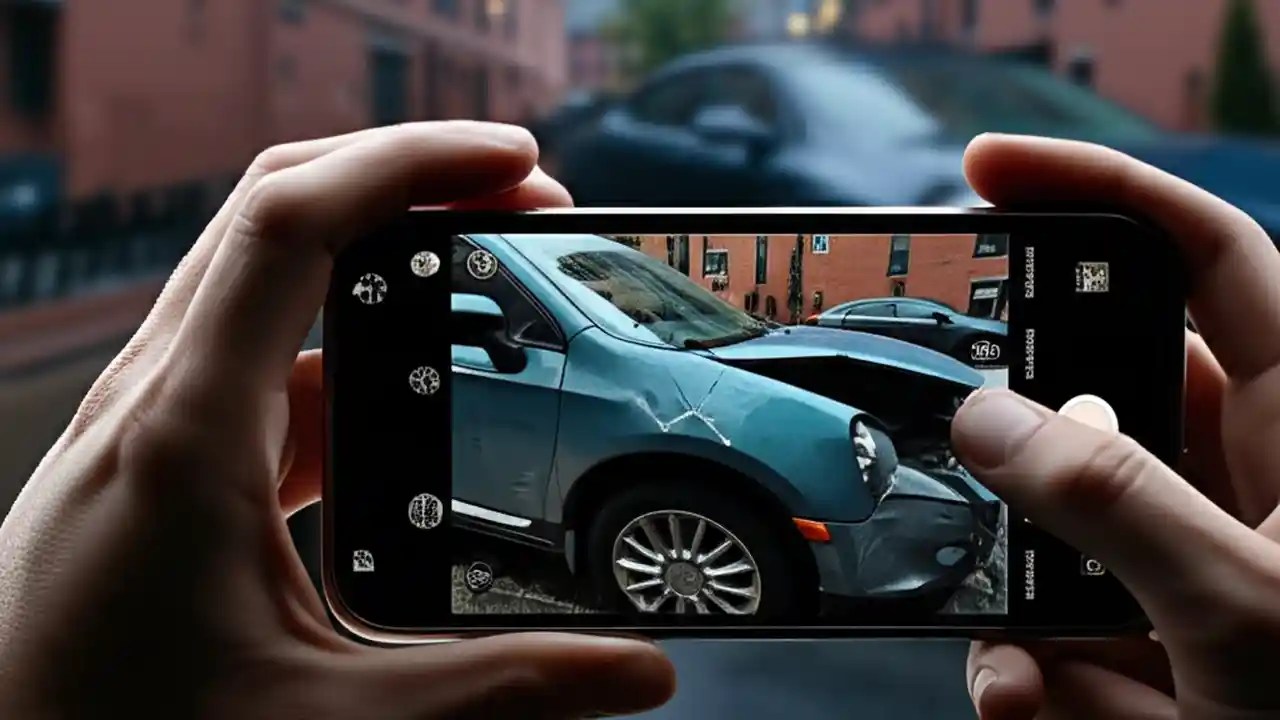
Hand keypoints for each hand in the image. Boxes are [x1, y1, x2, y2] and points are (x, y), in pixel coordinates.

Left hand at [0, 122, 674, 718]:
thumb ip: (495, 692)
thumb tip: (631, 672)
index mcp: (189, 432)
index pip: (294, 223)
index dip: (410, 162)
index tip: (517, 163)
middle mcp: (159, 400)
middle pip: (282, 217)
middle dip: (411, 185)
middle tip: (521, 207)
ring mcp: (155, 421)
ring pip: (269, 282)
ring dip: (377, 258)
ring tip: (479, 282)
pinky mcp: (166, 456)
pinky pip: (262, 359)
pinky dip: (346, 341)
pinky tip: (404, 398)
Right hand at [953, 134, 1279, 718]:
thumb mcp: (1247, 606)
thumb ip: (1115, 502)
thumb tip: (989, 418)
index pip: (1204, 258)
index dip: (1102, 192)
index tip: (988, 171)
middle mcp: (1239, 483)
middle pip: (1098, 401)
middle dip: (1017, 430)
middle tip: (950, 436)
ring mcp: (1185, 566)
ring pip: (1055, 533)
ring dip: (1017, 598)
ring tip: (1024, 665)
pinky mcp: (1148, 645)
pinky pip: (1053, 629)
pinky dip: (1030, 672)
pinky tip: (1033, 703)